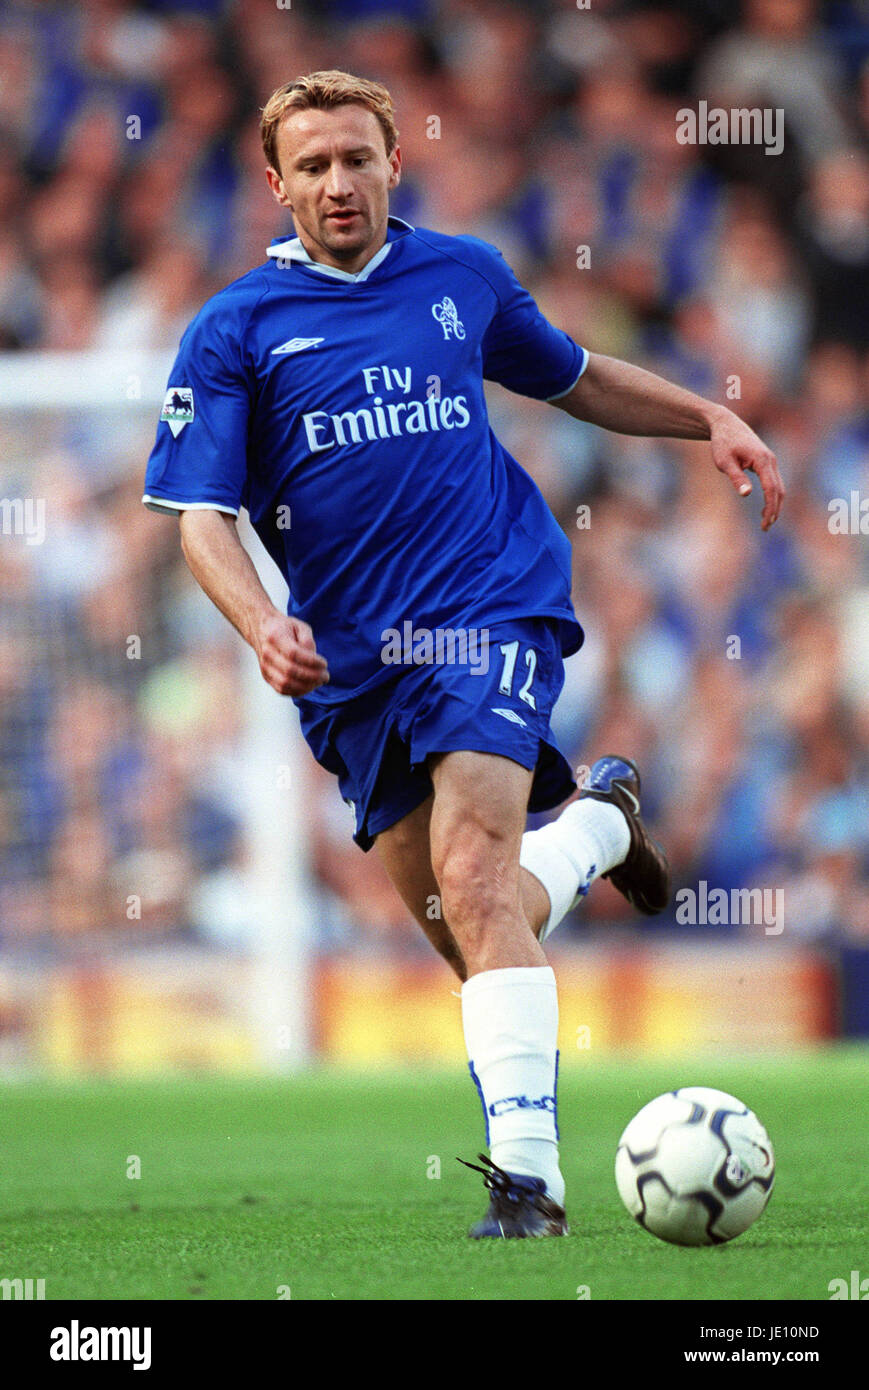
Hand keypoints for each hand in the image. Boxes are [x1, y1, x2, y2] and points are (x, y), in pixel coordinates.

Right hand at [254, 613, 329, 695]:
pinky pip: (282, 690)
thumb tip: (313, 659)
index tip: (324, 663)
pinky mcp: (266, 677)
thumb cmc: (284, 627)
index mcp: (275, 637)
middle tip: (325, 675)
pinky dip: (298, 691)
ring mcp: (265, 667)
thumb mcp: (299, 626)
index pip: (294, 653)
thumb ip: (308, 641)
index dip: (312, 661)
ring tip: (319, 681)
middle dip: (312, 676)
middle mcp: (267, 654)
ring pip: (285, 684)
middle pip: (290, 671)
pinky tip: (309, 686)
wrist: (262, 630)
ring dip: (306, 686)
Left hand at [709, 408, 784, 530]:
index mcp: (762, 460)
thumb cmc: (722, 443)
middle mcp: (771, 460)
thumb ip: (736, 477)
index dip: (770, 508)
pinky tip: (766, 507)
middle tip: (765, 528)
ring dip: (775, 504)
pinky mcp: (767, 461)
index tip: (764, 524)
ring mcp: (771, 460)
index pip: (771, 489)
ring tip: (766, 522)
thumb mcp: (724, 461)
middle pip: (779, 490)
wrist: (726, 424)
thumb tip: (747, 494)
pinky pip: (774, 482)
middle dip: (774, 510)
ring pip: (779, 486)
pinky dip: (773, 496)